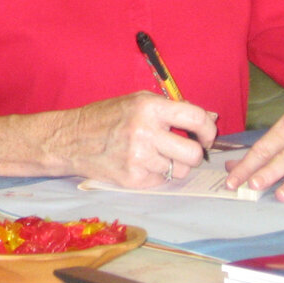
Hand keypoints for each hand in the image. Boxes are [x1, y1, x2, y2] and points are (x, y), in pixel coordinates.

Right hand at [55, 91, 215, 188]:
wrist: (73, 139)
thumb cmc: (108, 117)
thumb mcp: (138, 101)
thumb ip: (174, 109)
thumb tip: (211, 117)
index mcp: (149, 107)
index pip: (195, 118)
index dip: (208, 129)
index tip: (206, 135)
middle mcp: (145, 132)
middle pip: (193, 153)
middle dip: (195, 154)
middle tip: (184, 150)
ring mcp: (139, 158)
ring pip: (179, 170)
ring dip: (173, 165)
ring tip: (155, 154)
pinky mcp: (133, 179)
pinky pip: (162, 181)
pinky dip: (157, 174)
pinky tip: (141, 163)